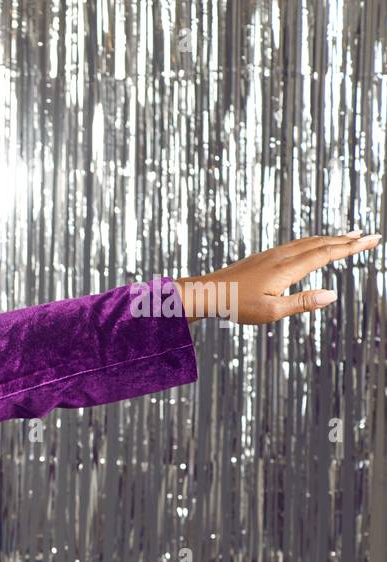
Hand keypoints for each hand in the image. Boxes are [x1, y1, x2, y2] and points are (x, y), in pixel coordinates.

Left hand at [174, 230, 379, 324]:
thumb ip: (302, 303)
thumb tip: (332, 295)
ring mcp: (271, 255)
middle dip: (347, 239)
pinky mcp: (263, 257)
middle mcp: (282, 256)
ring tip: (348, 236)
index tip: (374, 239)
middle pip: (321, 243)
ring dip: (331, 238)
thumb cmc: (235, 306)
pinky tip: (314, 246)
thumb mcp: (270, 311)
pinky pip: (295, 245)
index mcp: (288, 268)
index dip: (352, 246)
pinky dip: (313, 242)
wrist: (206, 292)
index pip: (328, 253)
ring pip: (308, 242)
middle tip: (370, 236)